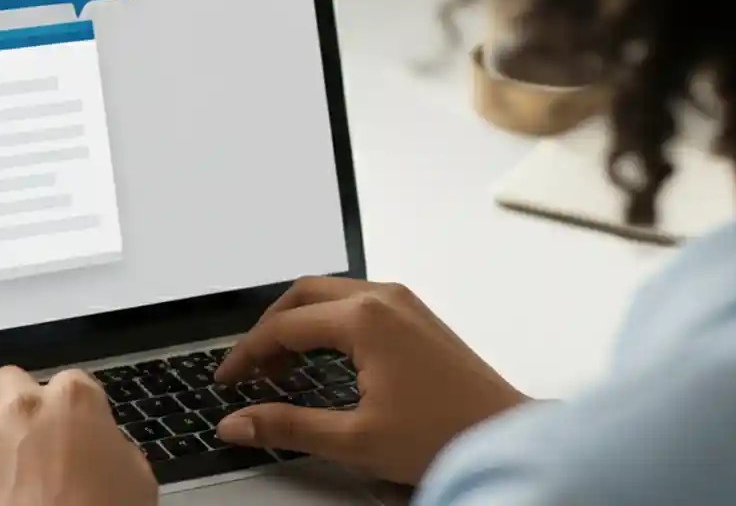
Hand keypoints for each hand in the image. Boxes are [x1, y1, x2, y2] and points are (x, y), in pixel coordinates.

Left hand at [0, 366, 157, 505]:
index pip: (70, 381)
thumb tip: (104, 450)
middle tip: (21, 427)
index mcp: (75, 402)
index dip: (67, 405)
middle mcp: (25, 407)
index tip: (68, 424)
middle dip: (14, 399)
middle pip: (10, 378)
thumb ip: (114, 449)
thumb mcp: (137, 478)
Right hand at [213, 278, 528, 483]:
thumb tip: (238, 423)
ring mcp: (403, 302)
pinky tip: (321, 357)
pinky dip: (325, 323)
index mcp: (364, 319)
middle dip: (267, 330)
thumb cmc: (445, 435)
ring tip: (279, 367)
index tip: (228, 381)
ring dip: (296, 323)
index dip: (246, 355)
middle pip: (301, 295)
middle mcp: (382, 298)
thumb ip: (287, 427)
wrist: (507, 437)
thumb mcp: (354, 440)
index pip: (283, 327)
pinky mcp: (415, 314)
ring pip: (328, 295)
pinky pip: (354, 302)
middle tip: (249, 368)